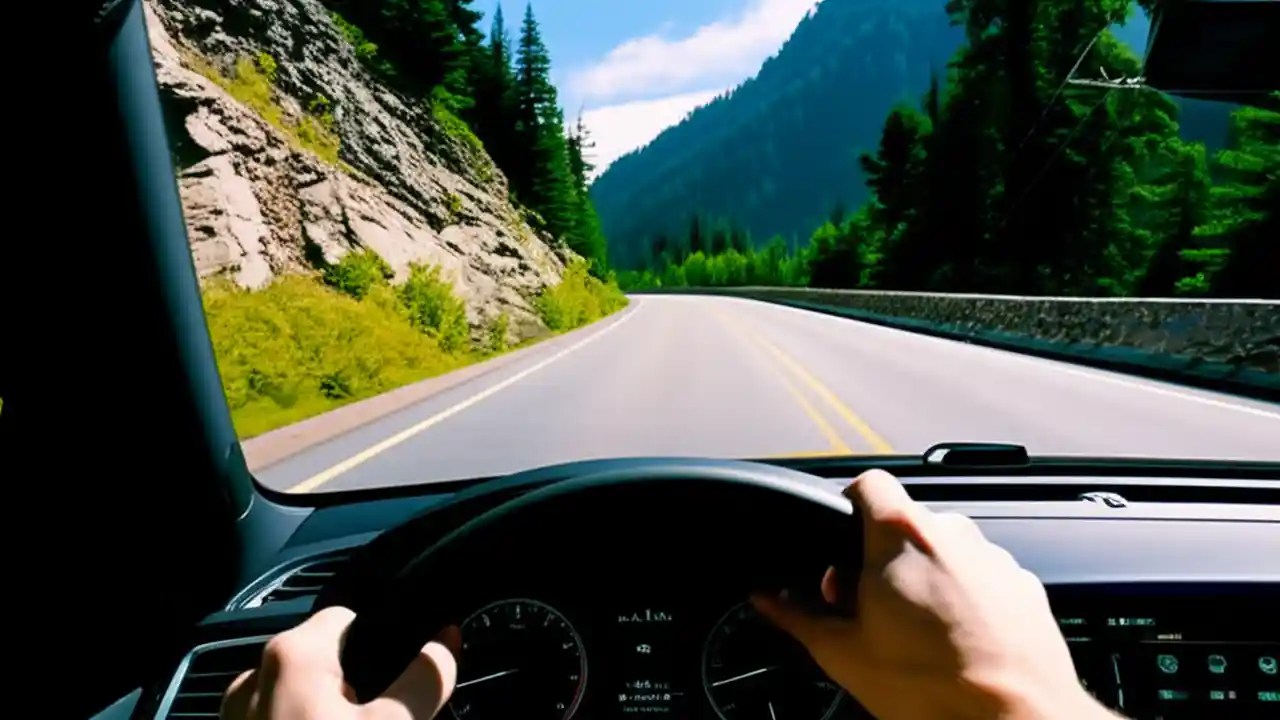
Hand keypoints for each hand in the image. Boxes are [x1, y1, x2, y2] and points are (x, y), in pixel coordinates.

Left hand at [221, 606, 459, 719]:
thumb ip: (425, 680)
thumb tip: (447, 639)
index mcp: (292, 654)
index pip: (352, 618)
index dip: (389, 640)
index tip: (410, 674)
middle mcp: (254, 678)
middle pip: (327, 662)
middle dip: (361, 687)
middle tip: (388, 719)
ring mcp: (237, 719)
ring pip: (302, 699)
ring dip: (333, 715)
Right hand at [754, 470, 1120, 719]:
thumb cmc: (931, 689)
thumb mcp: (844, 654)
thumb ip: (798, 617)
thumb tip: (768, 599)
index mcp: (900, 535)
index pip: (867, 483)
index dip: (847, 506)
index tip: (842, 542)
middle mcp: (952, 533)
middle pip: (905, 521)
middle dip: (882, 555)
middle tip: (870, 605)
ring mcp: (993, 557)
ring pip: (946, 548)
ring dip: (927, 575)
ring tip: (916, 629)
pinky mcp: (1023, 584)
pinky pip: (982, 575)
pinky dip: (966, 595)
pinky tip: (954, 639)